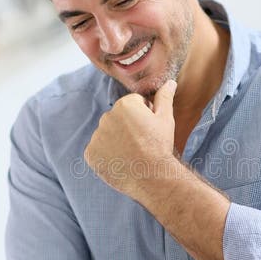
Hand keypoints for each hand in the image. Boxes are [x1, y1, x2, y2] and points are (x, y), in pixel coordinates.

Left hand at [84, 79, 178, 197]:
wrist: (152, 177)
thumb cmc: (160, 146)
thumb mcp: (166, 119)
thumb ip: (164, 97)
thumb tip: (170, 82)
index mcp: (125, 104)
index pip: (133, 105)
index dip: (144, 117)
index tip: (149, 131)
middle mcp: (106, 116)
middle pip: (118, 119)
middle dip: (128, 128)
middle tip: (142, 144)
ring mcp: (96, 136)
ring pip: (107, 135)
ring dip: (116, 141)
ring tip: (132, 155)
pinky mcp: (90, 154)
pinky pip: (98, 151)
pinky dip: (107, 156)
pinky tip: (121, 162)